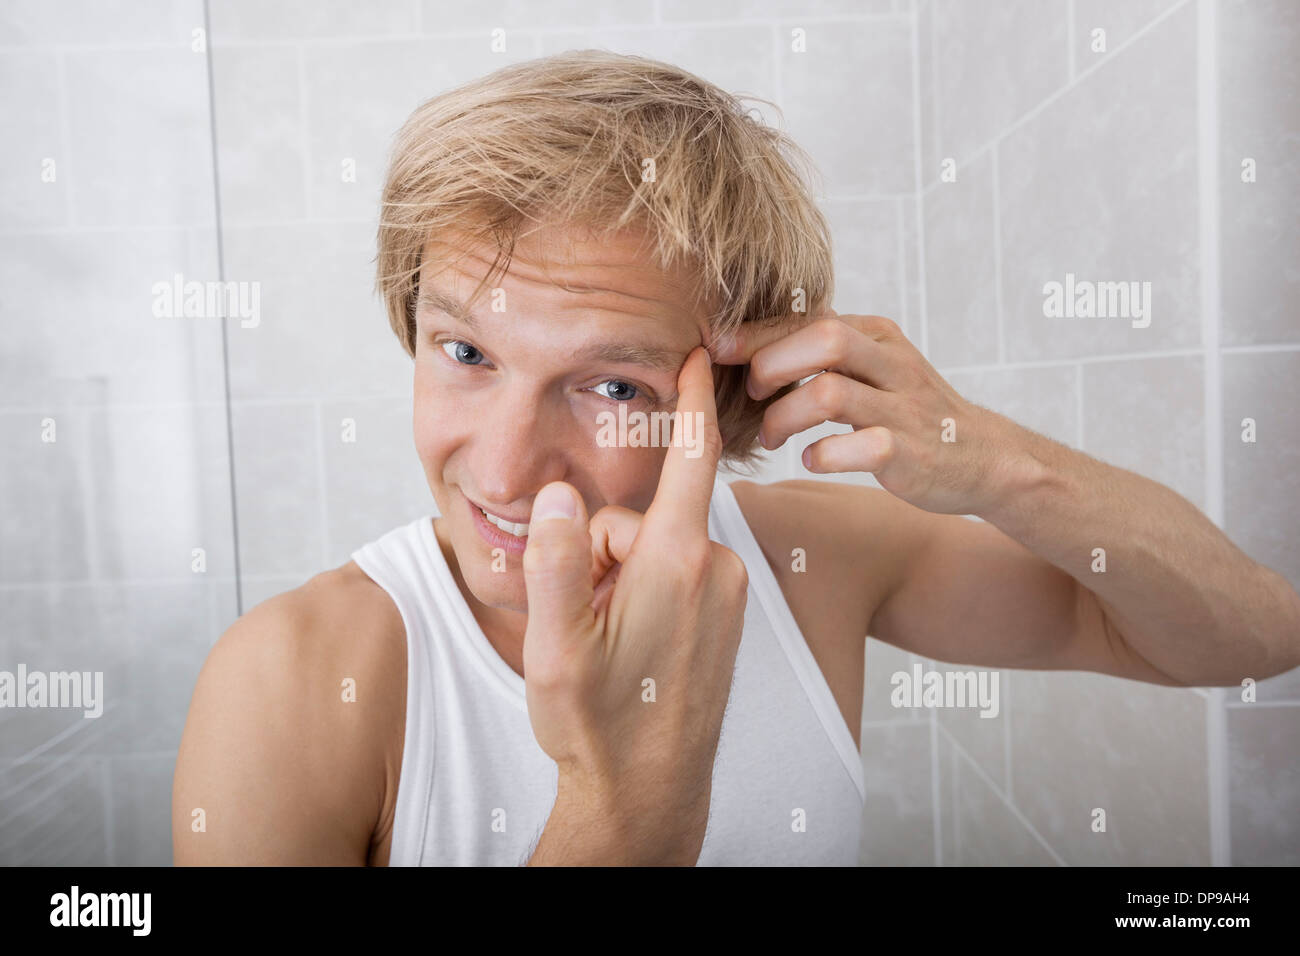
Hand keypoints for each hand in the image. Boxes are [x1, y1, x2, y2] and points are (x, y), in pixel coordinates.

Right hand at [520, 346, 748, 858]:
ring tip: (604, 641)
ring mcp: (724, 595)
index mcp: (674, 563)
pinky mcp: (724, 616)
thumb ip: (555, 559)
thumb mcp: (555, 644)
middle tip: (579, 617)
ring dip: (618, 576)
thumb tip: (557, 494)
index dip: (690, 399)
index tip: (701, 351)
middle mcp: (713, 570)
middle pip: (642, 515)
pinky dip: (644, 593)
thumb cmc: (599, 723)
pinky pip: (675, 574)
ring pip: (654, 547)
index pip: (689, 458)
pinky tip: (629, 646)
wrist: (648, 793)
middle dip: (600, 547)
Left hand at [711, 309, 1014, 514]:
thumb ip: (824, 354)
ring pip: (830, 393)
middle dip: (772, 364)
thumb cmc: (910, 413)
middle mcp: (892, 363)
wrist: (983, 457)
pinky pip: (857, 447)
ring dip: (785, 416)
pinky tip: (811, 459)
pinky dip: (822, 454)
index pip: (809, 318)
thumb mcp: (875, 368)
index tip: (716, 348)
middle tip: (752, 394)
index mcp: (877, 336)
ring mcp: (903, 408)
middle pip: (823, 338)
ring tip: (771, 436)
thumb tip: (748, 346)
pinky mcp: (910, 452)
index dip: (757, 333)